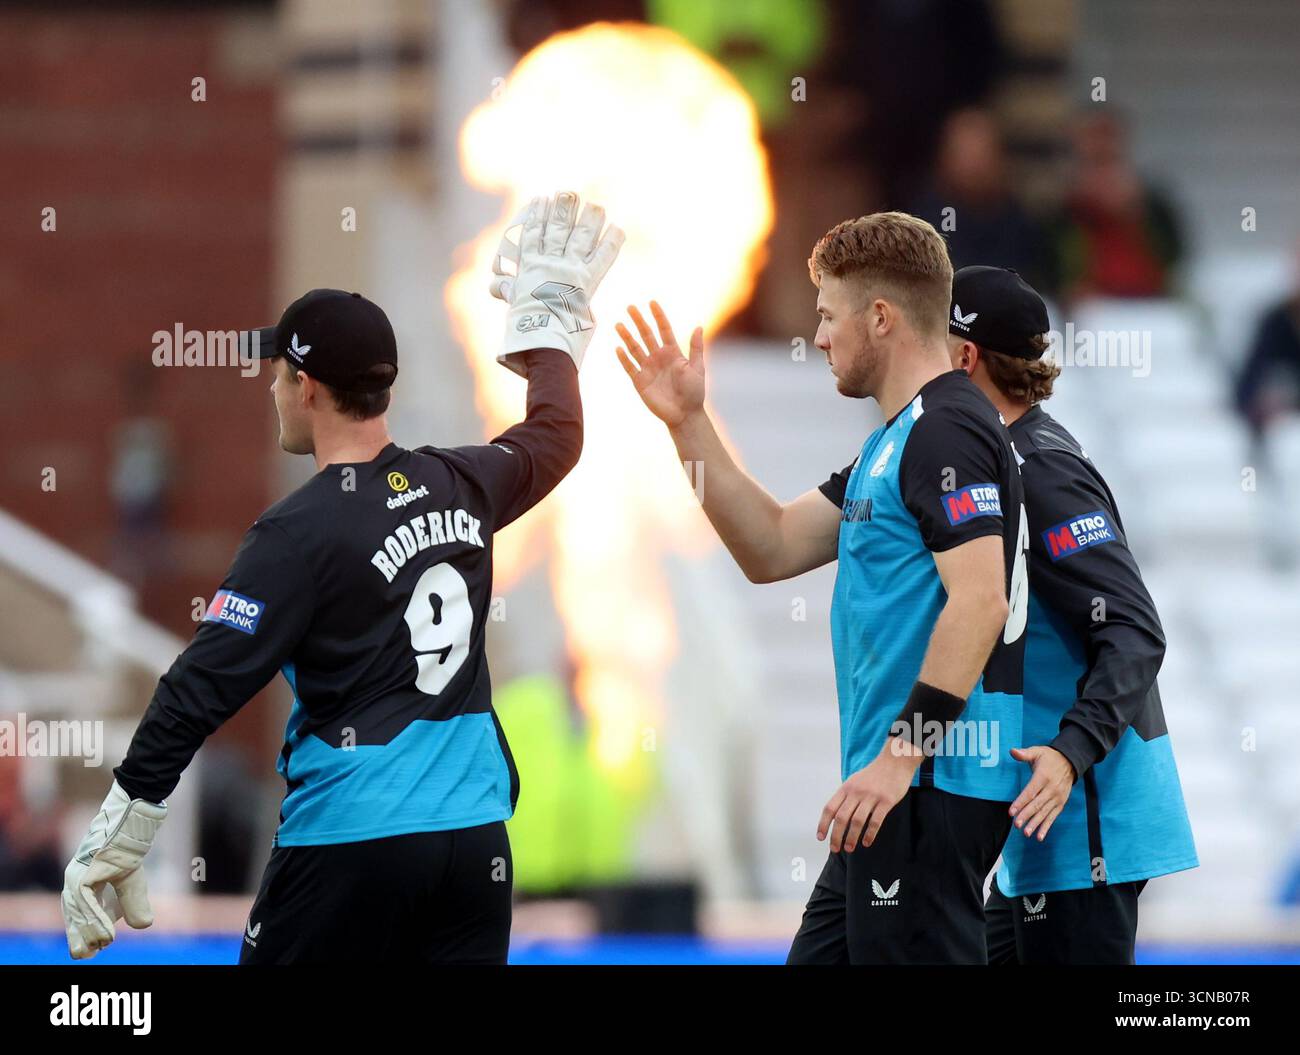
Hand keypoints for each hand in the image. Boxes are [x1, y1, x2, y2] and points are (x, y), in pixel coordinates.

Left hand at [60, 781, 166, 959]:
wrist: (132, 827)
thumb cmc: (129, 850)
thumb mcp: (132, 883)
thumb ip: (133, 903)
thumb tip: (144, 925)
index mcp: (83, 884)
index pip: (80, 913)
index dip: (86, 930)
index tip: (91, 949)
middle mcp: (74, 883)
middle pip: (74, 917)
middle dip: (80, 937)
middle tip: (85, 955)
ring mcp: (76, 880)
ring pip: (80, 915)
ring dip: (92, 934)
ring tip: (103, 947)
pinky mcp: (82, 877)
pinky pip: (88, 906)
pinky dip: (98, 923)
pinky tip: (107, 936)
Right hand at [490, 191, 623, 376]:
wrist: (541, 341)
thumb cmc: (522, 328)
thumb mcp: (511, 305)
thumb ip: (506, 289)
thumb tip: (497, 282)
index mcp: (529, 268)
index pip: (533, 235)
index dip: (537, 216)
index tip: (540, 199)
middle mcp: (550, 264)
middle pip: (558, 230)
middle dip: (563, 210)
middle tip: (568, 193)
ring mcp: (570, 270)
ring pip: (581, 237)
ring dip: (589, 220)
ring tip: (596, 205)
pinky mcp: (588, 281)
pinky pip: (603, 257)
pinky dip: (611, 242)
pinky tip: (618, 228)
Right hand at [615, 301, 705, 427]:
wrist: (684, 414)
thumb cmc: (694, 392)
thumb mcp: (697, 368)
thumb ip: (696, 348)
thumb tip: (699, 326)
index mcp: (673, 353)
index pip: (664, 330)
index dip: (658, 316)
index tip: (652, 303)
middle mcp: (658, 358)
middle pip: (646, 335)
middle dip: (639, 321)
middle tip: (630, 307)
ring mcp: (648, 369)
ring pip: (635, 349)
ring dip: (627, 337)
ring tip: (619, 324)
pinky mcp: (640, 382)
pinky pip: (629, 367)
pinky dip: (624, 359)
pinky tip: (618, 348)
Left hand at [816, 738, 922, 851]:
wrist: (895, 761)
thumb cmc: (874, 774)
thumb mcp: (855, 781)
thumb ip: (846, 796)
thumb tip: (835, 816)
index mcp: (846, 788)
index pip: (830, 808)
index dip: (823, 824)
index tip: (821, 837)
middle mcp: (856, 792)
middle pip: (841, 818)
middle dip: (836, 836)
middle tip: (835, 849)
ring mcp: (871, 796)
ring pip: (857, 821)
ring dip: (851, 838)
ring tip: (849, 848)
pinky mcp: (886, 801)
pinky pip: (875, 821)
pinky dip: (870, 834)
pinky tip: (867, 842)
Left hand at [1008, 745, 1075, 840]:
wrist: (1070, 762)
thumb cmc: (1049, 757)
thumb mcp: (1037, 751)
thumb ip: (1024, 753)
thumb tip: (1012, 751)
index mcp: (1043, 777)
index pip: (1030, 792)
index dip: (1021, 802)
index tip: (1011, 812)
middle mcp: (1051, 789)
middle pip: (1037, 804)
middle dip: (1026, 815)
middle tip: (1017, 825)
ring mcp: (1057, 798)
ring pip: (1045, 812)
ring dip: (1035, 824)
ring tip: (1026, 833)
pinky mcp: (1061, 803)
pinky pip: (1053, 816)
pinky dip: (1046, 827)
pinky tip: (1039, 836)